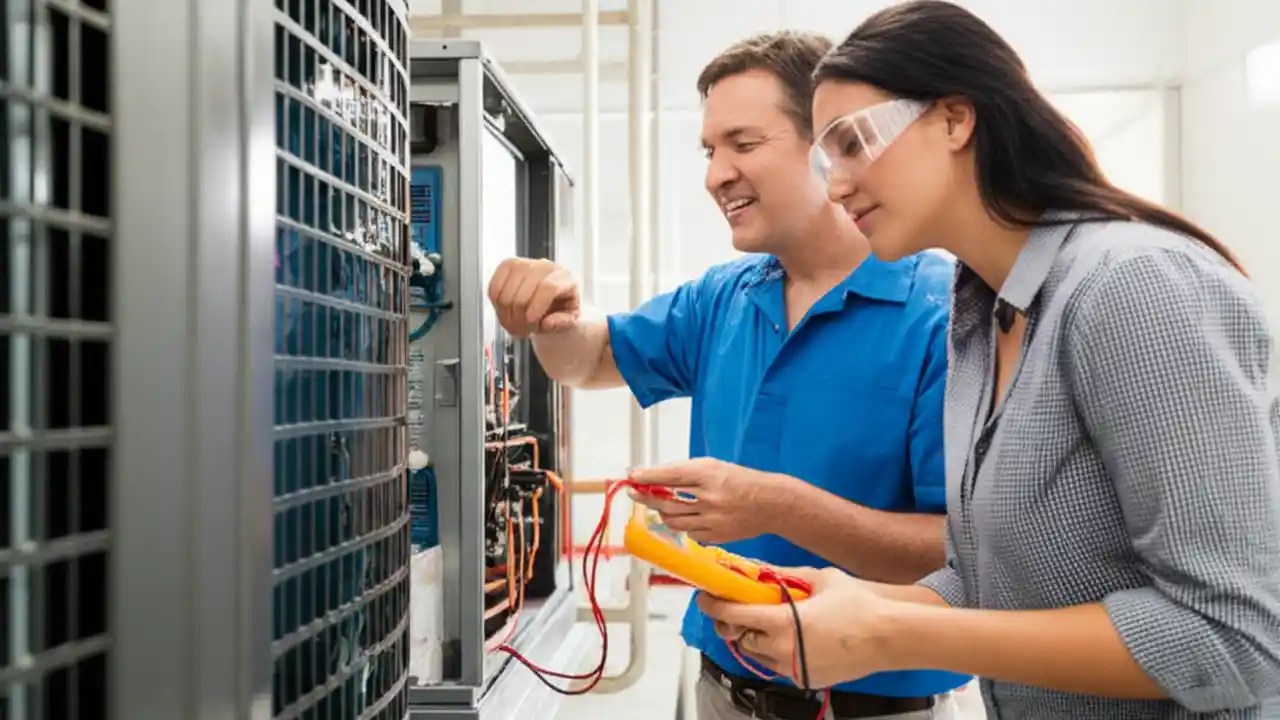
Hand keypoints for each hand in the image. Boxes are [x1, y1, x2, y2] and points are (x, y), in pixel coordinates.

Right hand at [487, 258, 580, 337]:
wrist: (551, 298)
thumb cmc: (560, 308)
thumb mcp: (570, 320)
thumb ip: (563, 323)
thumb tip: (547, 323)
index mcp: (563, 277)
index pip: (548, 287)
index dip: (537, 307)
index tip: (531, 322)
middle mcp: (543, 267)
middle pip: (523, 294)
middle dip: (520, 319)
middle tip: (523, 331)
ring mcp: (524, 264)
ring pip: (506, 294)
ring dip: (507, 316)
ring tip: (514, 326)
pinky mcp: (507, 266)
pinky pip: (494, 288)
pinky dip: (496, 306)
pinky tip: (505, 313)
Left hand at [627, 458, 784, 543]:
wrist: (771, 503)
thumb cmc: (741, 481)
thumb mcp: (714, 467)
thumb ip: (686, 471)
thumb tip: (654, 475)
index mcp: (709, 475)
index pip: (671, 475)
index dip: (648, 476)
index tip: (632, 476)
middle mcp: (709, 497)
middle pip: (666, 501)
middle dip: (646, 496)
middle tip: (636, 492)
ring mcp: (712, 520)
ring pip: (673, 520)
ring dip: (662, 513)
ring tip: (660, 505)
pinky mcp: (715, 536)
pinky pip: (688, 533)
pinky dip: (683, 525)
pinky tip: (687, 517)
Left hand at [698, 567, 898, 687]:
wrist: (890, 636)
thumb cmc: (859, 605)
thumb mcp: (817, 578)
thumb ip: (782, 574)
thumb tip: (757, 566)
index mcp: (781, 622)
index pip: (732, 614)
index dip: (714, 604)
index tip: (706, 598)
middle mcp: (782, 649)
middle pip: (740, 637)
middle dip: (735, 623)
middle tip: (738, 608)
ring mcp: (793, 668)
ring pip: (756, 655)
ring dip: (755, 639)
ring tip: (768, 621)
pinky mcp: (805, 679)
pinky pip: (778, 666)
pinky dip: (775, 652)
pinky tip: (790, 637)